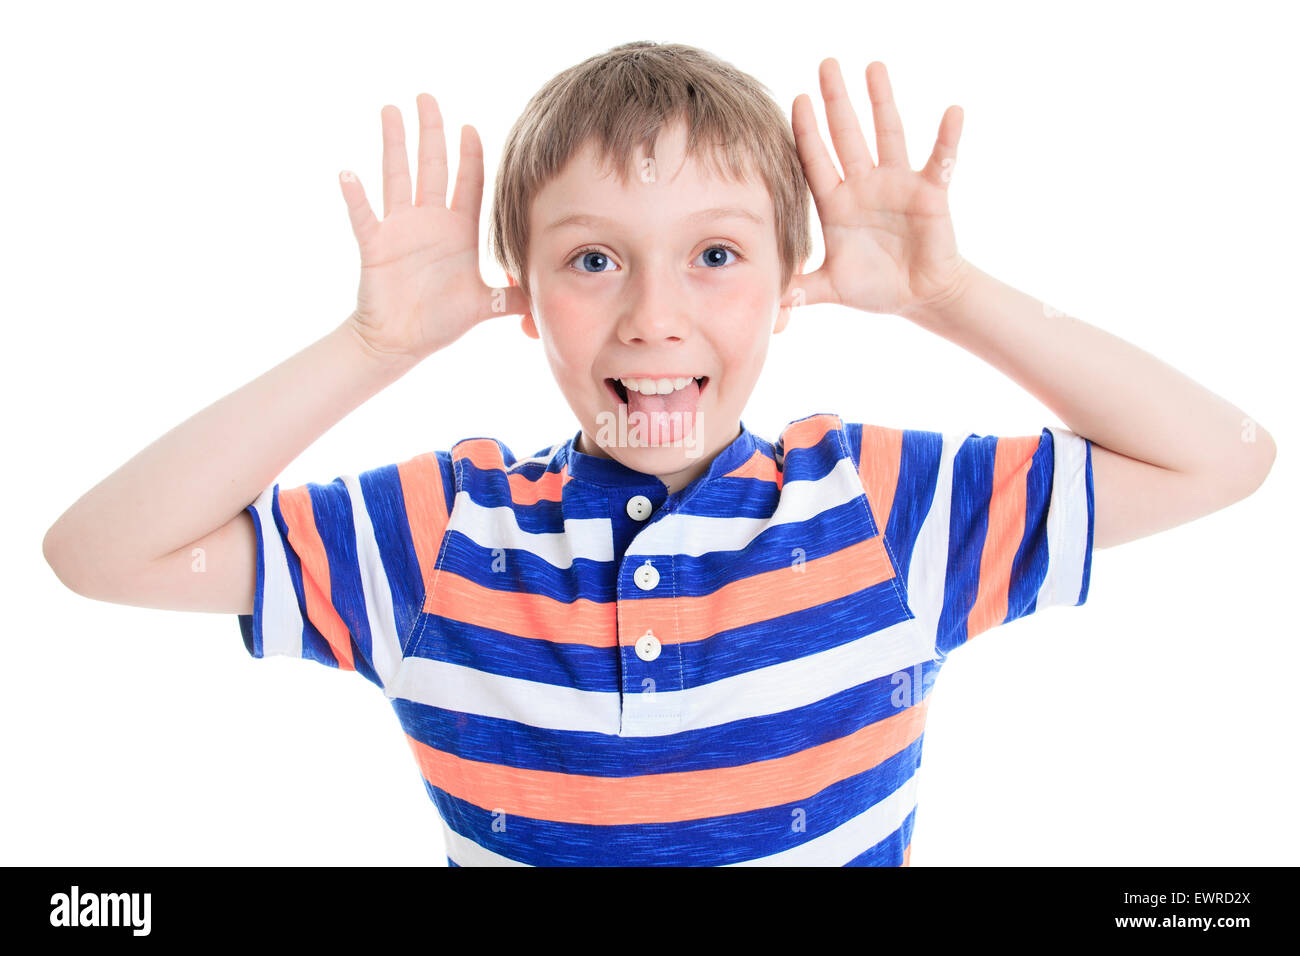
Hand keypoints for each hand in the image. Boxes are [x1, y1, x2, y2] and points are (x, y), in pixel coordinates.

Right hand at [339, 94, 527, 360]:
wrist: (400, 343)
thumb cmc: (439, 322)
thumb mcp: (485, 307)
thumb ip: (514, 297)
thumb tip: (548, 296)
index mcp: (458, 232)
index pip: (467, 185)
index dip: (470, 156)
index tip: (470, 127)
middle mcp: (429, 223)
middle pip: (432, 167)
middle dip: (432, 132)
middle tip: (428, 97)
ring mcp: (399, 230)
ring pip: (397, 178)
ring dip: (394, 145)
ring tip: (391, 111)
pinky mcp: (375, 246)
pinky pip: (363, 216)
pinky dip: (355, 196)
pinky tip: (348, 173)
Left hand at [789, 60, 970, 319]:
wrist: (917, 296)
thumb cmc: (874, 287)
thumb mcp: (831, 288)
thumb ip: (802, 289)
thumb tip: (774, 300)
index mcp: (836, 204)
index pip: (817, 161)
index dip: (807, 132)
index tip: (797, 99)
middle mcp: (864, 186)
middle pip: (847, 136)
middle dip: (836, 101)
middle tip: (826, 64)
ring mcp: (897, 185)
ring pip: (887, 135)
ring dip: (882, 102)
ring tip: (874, 67)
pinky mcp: (930, 193)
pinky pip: (939, 161)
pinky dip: (947, 138)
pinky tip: (952, 112)